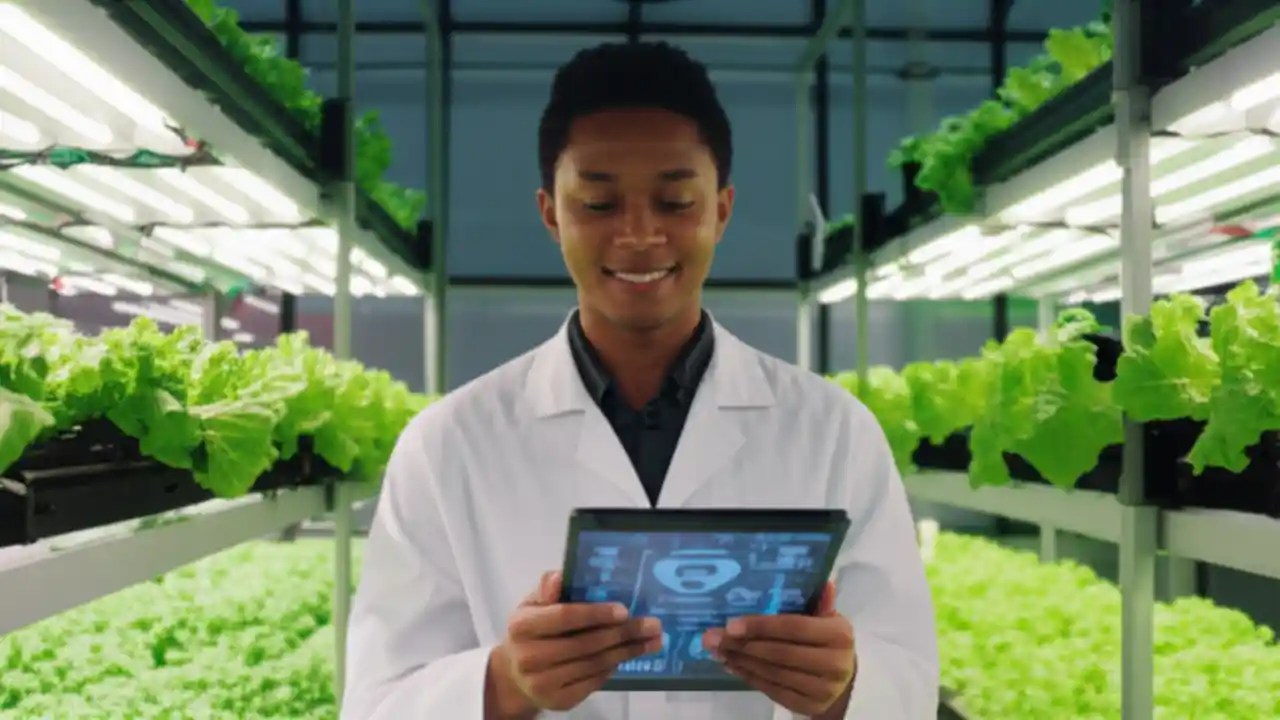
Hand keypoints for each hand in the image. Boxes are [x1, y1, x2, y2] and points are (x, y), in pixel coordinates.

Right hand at [486, 571, 663, 718]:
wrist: (516, 673)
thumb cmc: (532, 629)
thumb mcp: (533, 603)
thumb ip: (548, 587)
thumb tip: (560, 577)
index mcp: (522, 626)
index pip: (564, 617)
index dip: (596, 614)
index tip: (624, 610)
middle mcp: (529, 657)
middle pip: (585, 644)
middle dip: (623, 634)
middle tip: (652, 625)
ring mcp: (542, 684)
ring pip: (594, 664)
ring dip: (626, 651)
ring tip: (650, 641)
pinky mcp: (558, 701)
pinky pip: (593, 682)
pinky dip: (613, 667)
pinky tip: (627, 656)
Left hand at [702, 582, 855, 716]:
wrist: (846, 681)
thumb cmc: (829, 641)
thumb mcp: (829, 618)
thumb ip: (820, 602)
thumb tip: (822, 581)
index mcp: (838, 635)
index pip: (794, 628)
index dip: (761, 626)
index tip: (731, 625)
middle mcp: (833, 664)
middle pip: (779, 653)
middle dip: (742, 645)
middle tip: (712, 637)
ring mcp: (821, 689)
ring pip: (773, 673)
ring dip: (741, 660)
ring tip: (717, 649)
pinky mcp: (808, 706)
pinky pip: (772, 690)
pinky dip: (749, 676)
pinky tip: (732, 664)